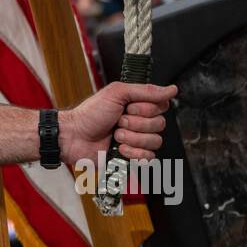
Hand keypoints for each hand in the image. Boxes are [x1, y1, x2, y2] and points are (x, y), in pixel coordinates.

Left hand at [59, 82, 176, 165]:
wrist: (74, 137)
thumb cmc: (90, 113)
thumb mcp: (117, 93)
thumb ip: (146, 91)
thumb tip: (172, 89)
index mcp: (137, 105)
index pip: (161, 106)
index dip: (147, 108)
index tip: (129, 107)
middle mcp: (140, 122)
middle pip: (160, 125)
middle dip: (136, 124)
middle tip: (118, 121)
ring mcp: (137, 140)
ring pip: (155, 141)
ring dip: (132, 138)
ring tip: (115, 135)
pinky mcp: (133, 156)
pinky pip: (149, 157)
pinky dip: (133, 153)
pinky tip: (119, 148)